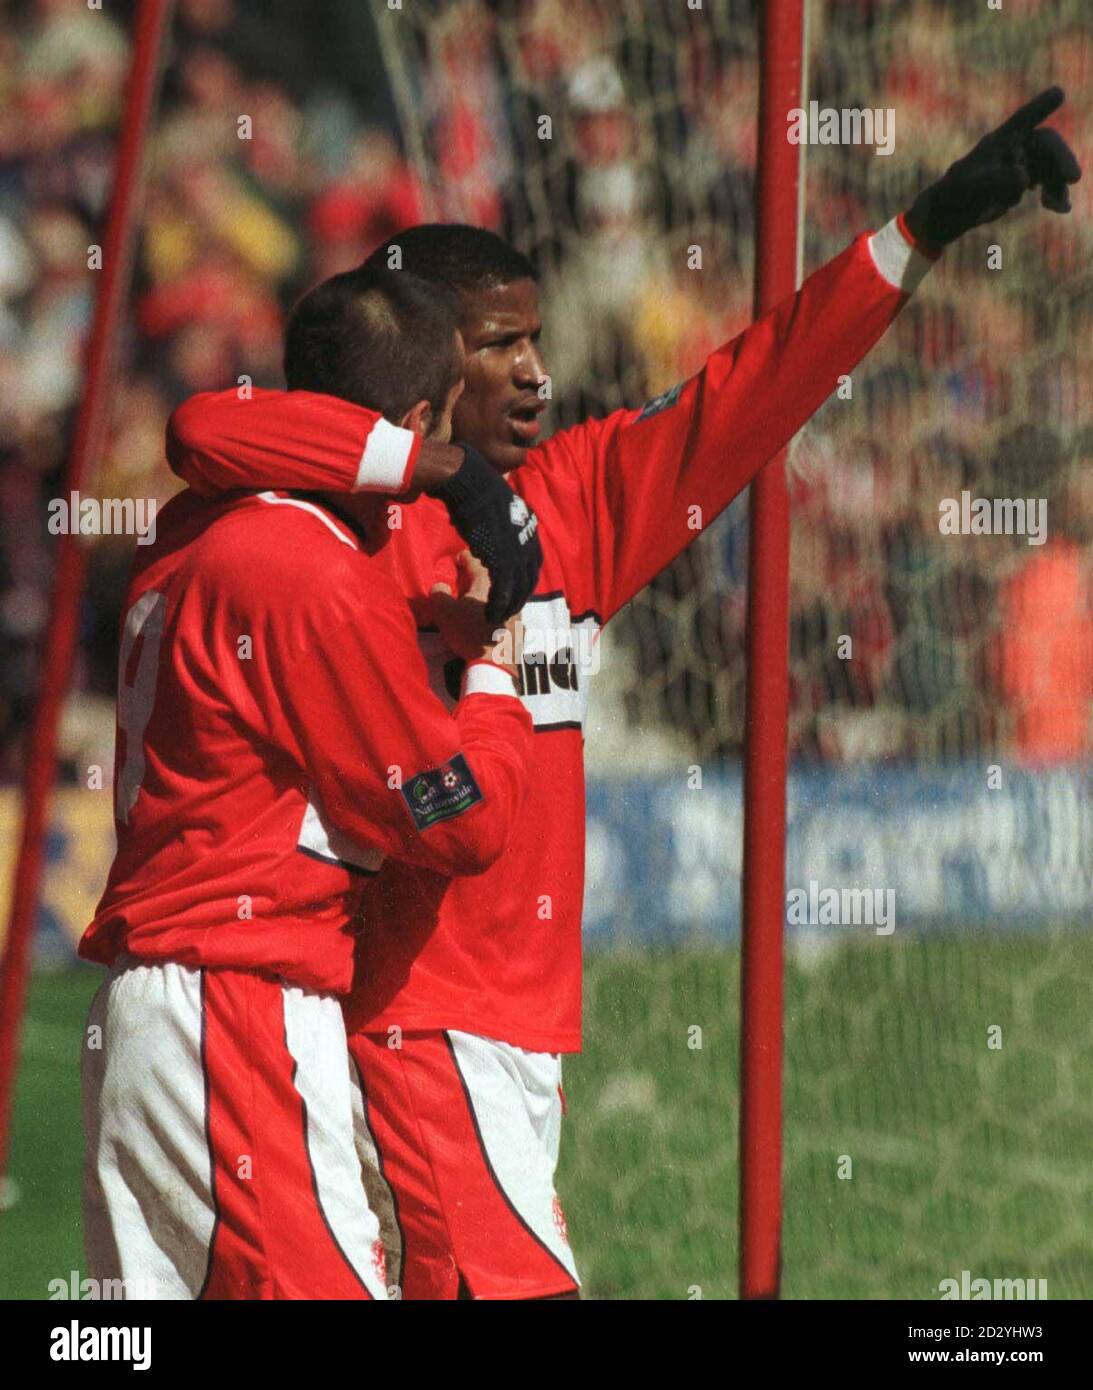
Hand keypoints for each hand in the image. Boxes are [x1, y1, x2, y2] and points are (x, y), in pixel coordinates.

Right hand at [427, 446, 541, 622]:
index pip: (533, 561)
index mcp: (529, 526)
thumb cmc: (474, 491)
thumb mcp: (495, 509)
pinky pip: (504, 587)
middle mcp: (528, 538)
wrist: (467, 481)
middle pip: (529, 577)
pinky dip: (498, 602)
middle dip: (519, 596)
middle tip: (508, 611)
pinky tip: (491, 612)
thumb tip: (491, 531)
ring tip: (498, 618)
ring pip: (518, 586)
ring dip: (509, 605)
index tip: (514, 591)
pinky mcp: (502, 556)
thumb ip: (499, 525)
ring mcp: (517, 548)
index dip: (524, 579)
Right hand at [430, 553, 522, 681]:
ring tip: (477, 606)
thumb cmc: (469, 633)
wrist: (495, 664)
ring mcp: (517, 611)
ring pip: (501, 598)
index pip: (474, 560)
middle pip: (490, 579)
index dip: (462, 558)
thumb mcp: (445, 612)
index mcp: (488, 582)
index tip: (455, 561)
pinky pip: (508, 617)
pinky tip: (491, 625)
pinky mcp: (520, 630)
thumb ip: (439, 594)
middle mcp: (507, 592)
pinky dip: (498, 617)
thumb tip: (439, 586)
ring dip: (489, 599)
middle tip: (463, 585)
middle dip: (476, 580)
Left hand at [904, 87, 1080, 247]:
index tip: (1058, 93)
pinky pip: (1049, 183)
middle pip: (1046, 144)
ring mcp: (1023, 162)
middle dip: (1061, 159)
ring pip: (1051, 165)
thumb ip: (995, 180)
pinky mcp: (1026, 180)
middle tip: (1073, 177)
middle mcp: (1015, 147)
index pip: (1022, 120)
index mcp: (999, 141)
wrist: (950, 212)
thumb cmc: (955, 194)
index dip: (1040, 107)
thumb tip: (1025, 177)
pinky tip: (1060, 209)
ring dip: (1060, 182)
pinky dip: (1056, 193)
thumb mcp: (971, 188)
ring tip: (1060, 206)